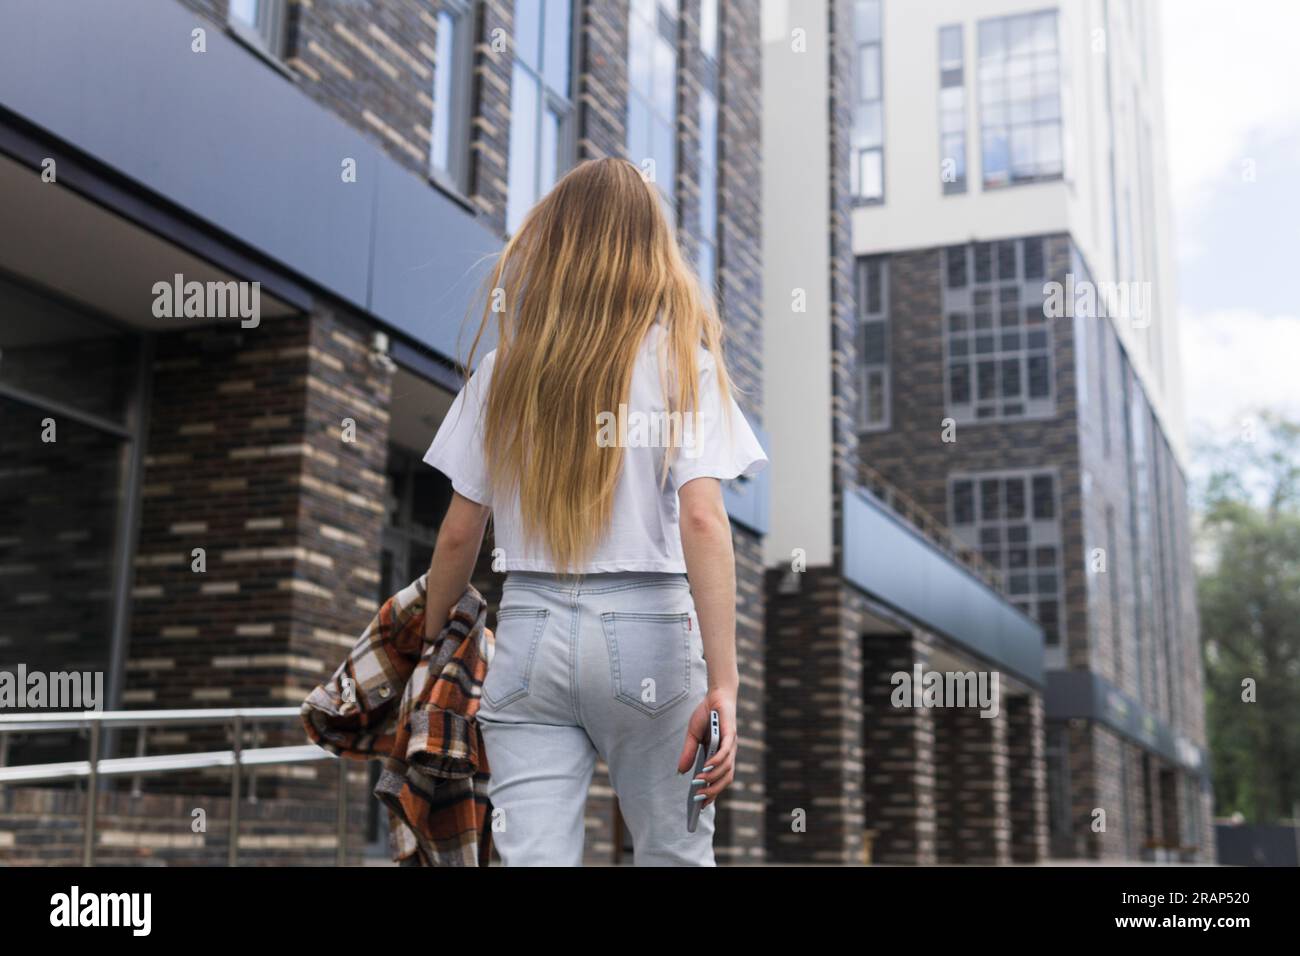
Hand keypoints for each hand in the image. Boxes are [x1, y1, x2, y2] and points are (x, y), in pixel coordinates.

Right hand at [676, 687, 737, 807]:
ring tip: (700, 783)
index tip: (700, 806)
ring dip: (713, 778)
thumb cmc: (706, 715)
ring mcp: (731, 744)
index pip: (719, 779)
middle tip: (699, 799)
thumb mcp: (692, 736)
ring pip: (727, 768)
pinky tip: (706, 767)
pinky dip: (717, 762)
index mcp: (720, 755)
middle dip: (713, 791)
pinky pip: (725, 752)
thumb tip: (680, 771)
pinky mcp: (730, 733)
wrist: (716, 694)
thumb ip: (688, 753)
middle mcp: (728, 753)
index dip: (712, 793)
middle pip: (725, 778)